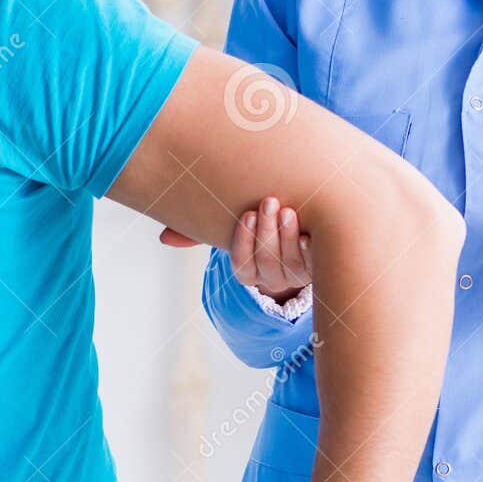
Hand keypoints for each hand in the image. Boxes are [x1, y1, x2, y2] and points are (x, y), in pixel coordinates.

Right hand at [158, 195, 312, 299]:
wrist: (299, 241)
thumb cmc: (258, 231)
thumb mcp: (230, 231)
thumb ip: (199, 233)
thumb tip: (164, 238)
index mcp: (248, 272)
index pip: (242, 262)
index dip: (244, 240)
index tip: (246, 215)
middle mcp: (272, 279)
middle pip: (267, 261)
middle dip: (267, 232)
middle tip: (268, 202)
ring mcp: (296, 276)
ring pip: (290, 262)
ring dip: (289, 235)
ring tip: (287, 210)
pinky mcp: (318, 269)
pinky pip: (315, 263)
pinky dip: (311, 248)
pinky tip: (310, 231)